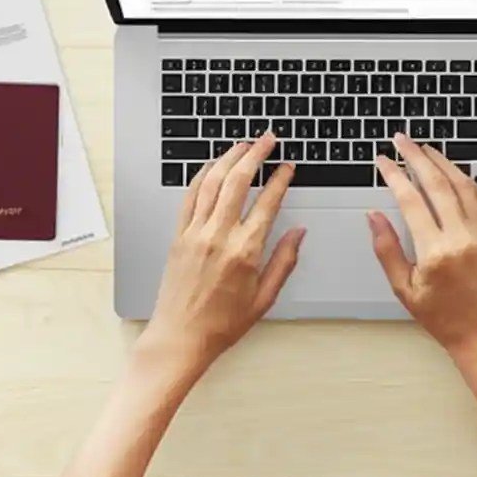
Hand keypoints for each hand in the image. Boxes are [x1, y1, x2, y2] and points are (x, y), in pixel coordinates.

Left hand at [140, 133, 304, 368]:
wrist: (181, 337)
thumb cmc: (222, 324)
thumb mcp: (265, 297)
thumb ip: (285, 260)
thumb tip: (299, 232)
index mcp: (245, 251)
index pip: (267, 202)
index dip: (280, 179)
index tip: (288, 167)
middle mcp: (218, 236)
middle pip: (237, 181)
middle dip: (255, 154)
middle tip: (267, 139)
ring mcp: (195, 233)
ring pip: (211, 182)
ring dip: (228, 157)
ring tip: (242, 144)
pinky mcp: (178, 236)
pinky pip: (190, 197)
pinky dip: (201, 176)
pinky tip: (211, 166)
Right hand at [369, 133, 476, 367]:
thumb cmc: (443, 317)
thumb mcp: (404, 288)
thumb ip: (386, 249)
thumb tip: (373, 216)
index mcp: (435, 252)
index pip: (411, 200)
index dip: (394, 175)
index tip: (383, 161)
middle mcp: (462, 238)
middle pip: (437, 183)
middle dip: (417, 157)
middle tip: (402, 140)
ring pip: (462, 185)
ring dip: (442, 162)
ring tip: (425, 149)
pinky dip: (465, 179)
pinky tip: (452, 171)